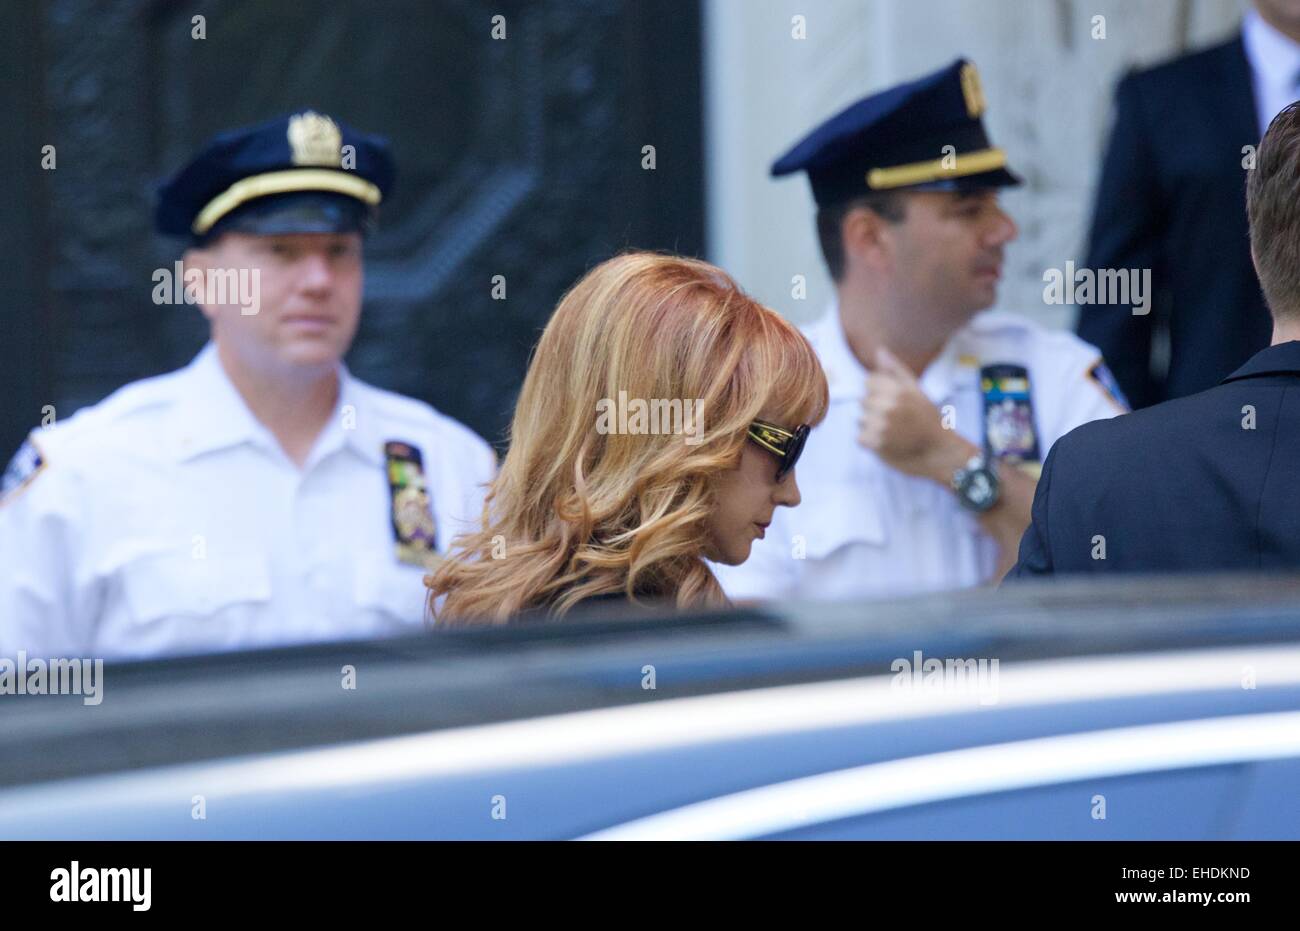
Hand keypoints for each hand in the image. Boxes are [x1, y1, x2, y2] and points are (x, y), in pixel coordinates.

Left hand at [857, 346, 974, 480]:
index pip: (869, 382)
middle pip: (863, 401)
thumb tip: (879, 351)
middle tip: (896, 419)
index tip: (895, 403)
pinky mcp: (876, 444)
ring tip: (893, 431)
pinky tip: (887, 442)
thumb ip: (895, 370)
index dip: (880, 392)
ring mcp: (881, 426)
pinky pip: (860, 438)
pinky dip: (871, 442)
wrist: (939, 451)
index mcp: (897, 390)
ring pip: (860, 420)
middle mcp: (888, 406)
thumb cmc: (928, 419)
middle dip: (876, 409)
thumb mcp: (917, 390)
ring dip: (872, 426)